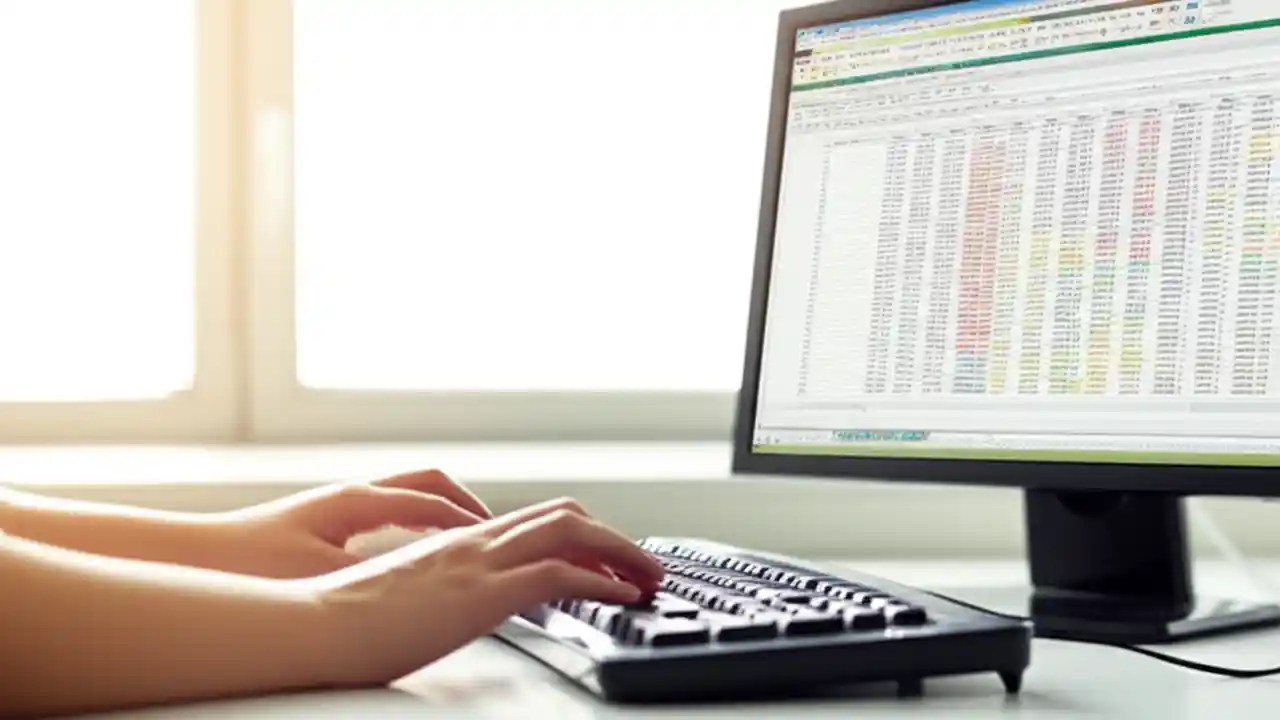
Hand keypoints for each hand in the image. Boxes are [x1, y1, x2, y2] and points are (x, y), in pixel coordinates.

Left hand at [210, 470, 491, 577]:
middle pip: (427, 483)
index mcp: (358, 500)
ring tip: (465, 541)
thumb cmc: (249, 564)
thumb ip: (380, 574)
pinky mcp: (323, 524)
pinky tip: (414, 558)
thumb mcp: (324, 576)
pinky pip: (387, 515)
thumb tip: (426, 577)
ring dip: (441, 513)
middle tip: (495, 530)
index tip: (502, 539)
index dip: (473, 521)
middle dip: (465, 504)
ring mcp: (338, 507)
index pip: (434, 501)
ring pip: (407, 497)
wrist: (193, 557)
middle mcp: (351, 494)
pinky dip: (415, 527)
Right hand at [308, 497, 663, 685]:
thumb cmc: (343, 622)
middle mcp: (472, 542)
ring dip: (619, 551)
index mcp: (455, 543)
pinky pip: (558, 573)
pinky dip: (602, 580)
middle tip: (642, 564)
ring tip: (649, 576)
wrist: (310, 627)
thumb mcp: (404, 599)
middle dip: (611, 536)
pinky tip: (624, 595)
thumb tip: (457, 611)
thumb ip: (439, 593)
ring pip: (570, 530)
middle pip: (562, 514)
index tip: (606, 557)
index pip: (532, 521)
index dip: (578, 533)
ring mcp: (478, 562)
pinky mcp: (482, 593)